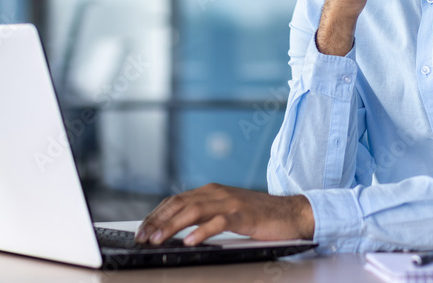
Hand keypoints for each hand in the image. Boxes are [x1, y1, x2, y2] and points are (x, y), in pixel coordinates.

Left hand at [134, 183, 314, 245]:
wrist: (290, 213)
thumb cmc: (259, 216)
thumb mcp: (226, 211)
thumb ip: (205, 215)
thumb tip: (178, 229)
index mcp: (211, 191)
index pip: (176, 200)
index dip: (156, 214)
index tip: (142, 230)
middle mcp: (218, 193)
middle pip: (179, 204)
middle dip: (157, 221)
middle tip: (142, 237)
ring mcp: (230, 202)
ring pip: (194, 211)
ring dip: (172, 226)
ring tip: (158, 239)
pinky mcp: (243, 215)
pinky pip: (219, 222)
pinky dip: (202, 232)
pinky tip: (191, 242)